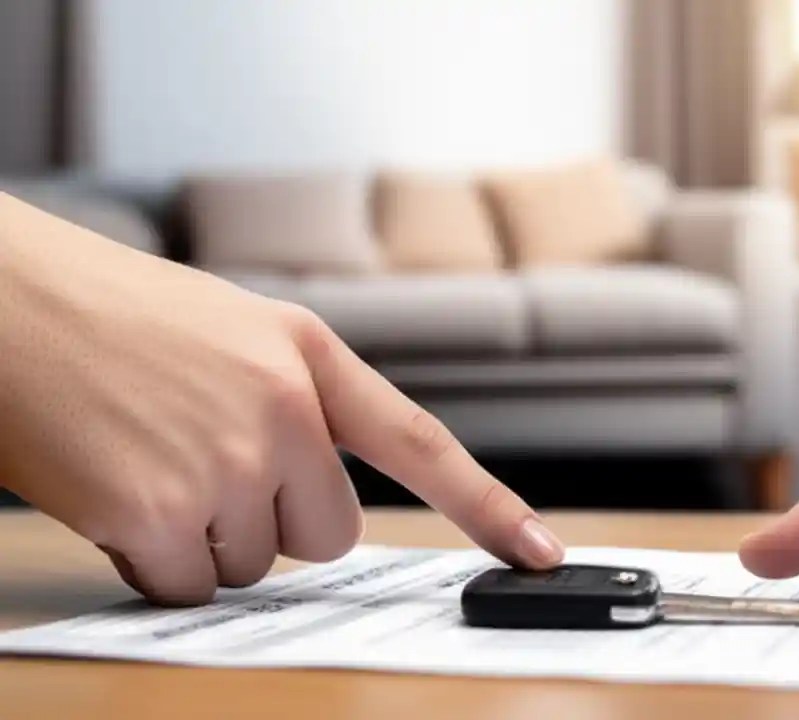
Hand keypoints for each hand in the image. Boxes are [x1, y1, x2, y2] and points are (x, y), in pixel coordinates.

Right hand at [0, 194, 562, 604]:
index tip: (537, 553)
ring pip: (252, 563)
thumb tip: (314, 495)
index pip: (420, 443)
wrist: (2, 298)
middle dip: (272, 519)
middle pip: (327, 533)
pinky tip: (114, 489)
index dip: (488, 506)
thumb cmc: (105, 312)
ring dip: (202, 534)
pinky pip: (186, 585)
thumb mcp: (232, 332)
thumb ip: (293, 401)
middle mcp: (283, 408)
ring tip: (145, 457)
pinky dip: (151, 560)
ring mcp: (225, 463)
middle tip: (201, 463)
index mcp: (307, 355)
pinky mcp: (157, 514)